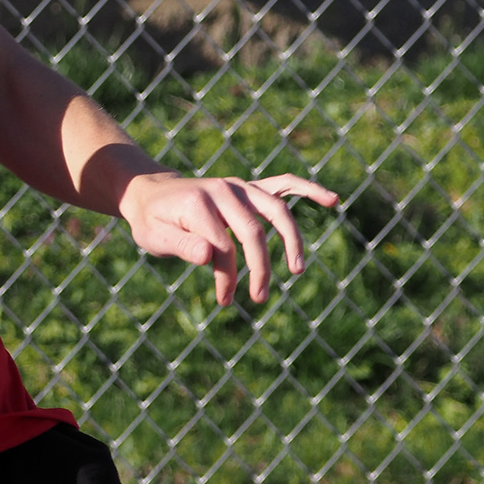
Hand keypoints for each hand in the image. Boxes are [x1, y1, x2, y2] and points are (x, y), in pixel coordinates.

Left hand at [119, 172, 337, 305]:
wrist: (150, 194)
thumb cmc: (153, 221)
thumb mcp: (154, 237)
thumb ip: (181, 246)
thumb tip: (209, 257)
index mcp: (198, 203)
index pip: (223, 246)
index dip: (227, 276)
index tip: (224, 299)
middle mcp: (223, 190)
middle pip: (253, 230)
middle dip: (260, 267)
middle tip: (260, 297)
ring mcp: (239, 187)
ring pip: (276, 210)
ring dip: (291, 239)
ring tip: (298, 269)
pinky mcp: (250, 188)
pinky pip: (284, 184)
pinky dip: (308, 190)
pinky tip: (332, 200)